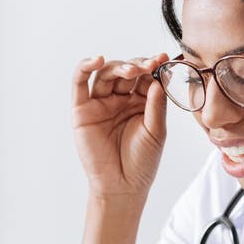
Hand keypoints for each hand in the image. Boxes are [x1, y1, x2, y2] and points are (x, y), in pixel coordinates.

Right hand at [71, 53, 170, 198]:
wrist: (123, 185)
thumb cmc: (142, 161)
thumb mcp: (156, 131)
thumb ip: (156, 106)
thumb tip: (158, 80)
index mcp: (140, 103)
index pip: (145, 77)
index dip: (153, 67)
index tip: (163, 59)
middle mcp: (120, 99)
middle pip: (126, 71)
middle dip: (138, 65)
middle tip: (150, 65)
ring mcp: (100, 102)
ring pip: (106, 74)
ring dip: (119, 66)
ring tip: (132, 70)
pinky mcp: (82, 109)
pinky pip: (80, 82)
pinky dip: (85, 67)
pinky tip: (97, 60)